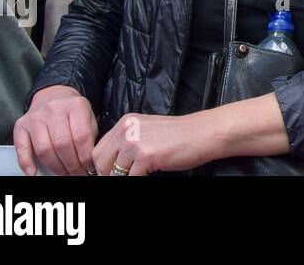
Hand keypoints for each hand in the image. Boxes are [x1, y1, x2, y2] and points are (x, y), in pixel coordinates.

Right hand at [14, 85, 98, 175]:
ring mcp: (36, 117)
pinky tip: (34, 172)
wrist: (53, 95)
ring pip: (44, 148)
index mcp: (76, 106)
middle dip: (71, 165)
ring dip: (55, 167)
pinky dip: (26, 163)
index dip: (86, 156)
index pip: (81, 136)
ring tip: (64, 173)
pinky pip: (22, 147)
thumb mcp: (88, 117)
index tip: (89, 167)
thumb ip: (90, 136)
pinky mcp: (21, 125)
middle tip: (78, 173)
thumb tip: (90, 161)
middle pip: (62, 144)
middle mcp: (54, 109)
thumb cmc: (73, 112)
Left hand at [92, 112, 215, 175]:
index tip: (112, 174)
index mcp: (125, 122)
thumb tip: (110, 165)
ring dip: (126, 178)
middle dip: (110, 174)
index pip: (99, 150)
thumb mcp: (146, 132)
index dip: (103, 166)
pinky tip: (150, 174)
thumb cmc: (179, 136)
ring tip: (141, 174)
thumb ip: (127, 142)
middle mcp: (126, 129)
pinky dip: (138, 180)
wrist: (203, 133)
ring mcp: (135, 142)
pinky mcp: (146, 155)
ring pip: (114, 173)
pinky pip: (130, 178)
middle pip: (101, 162)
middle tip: (125, 177)